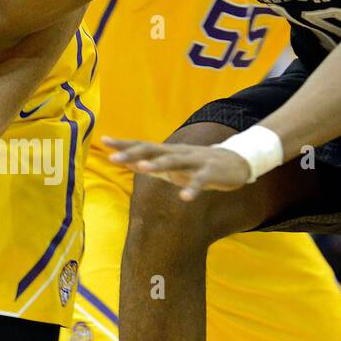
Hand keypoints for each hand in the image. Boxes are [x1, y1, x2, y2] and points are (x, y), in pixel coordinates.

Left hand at [104, 136, 250, 201]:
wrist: (236, 161)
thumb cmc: (198, 164)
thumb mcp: (172, 165)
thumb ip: (151, 164)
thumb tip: (126, 161)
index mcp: (169, 152)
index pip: (143, 145)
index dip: (124, 144)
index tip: (104, 141)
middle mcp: (179, 152)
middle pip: (154, 151)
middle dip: (133, 154)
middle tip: (114, 158)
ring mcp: (195, 161)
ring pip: (175, 161)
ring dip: (158, 165)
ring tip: (142, 168)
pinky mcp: (211, 172)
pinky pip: (200, 181)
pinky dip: (193, 189)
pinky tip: (185, 198)